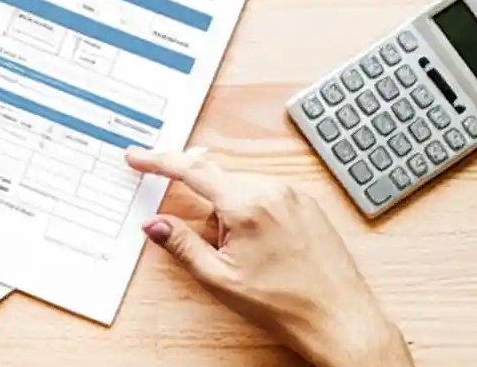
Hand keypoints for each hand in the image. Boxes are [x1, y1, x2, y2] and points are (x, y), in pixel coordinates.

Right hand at [126, 149, 412, 366]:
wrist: (339, 318)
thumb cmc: (285, 303)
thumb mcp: (220, 278)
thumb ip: (181, 245)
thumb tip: (153, 224)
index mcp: (247, 204)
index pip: (191, 171)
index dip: (158, 162)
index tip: (138, 158)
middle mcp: (273, 190)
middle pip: (218, 182)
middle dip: (207, 210)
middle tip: (217, 249)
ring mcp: (294, 195)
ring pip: (243, 190)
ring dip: (232, 214)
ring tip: (248, 256)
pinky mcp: (308, 204)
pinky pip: (267, 196)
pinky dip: (255, 215)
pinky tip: (267, 250)